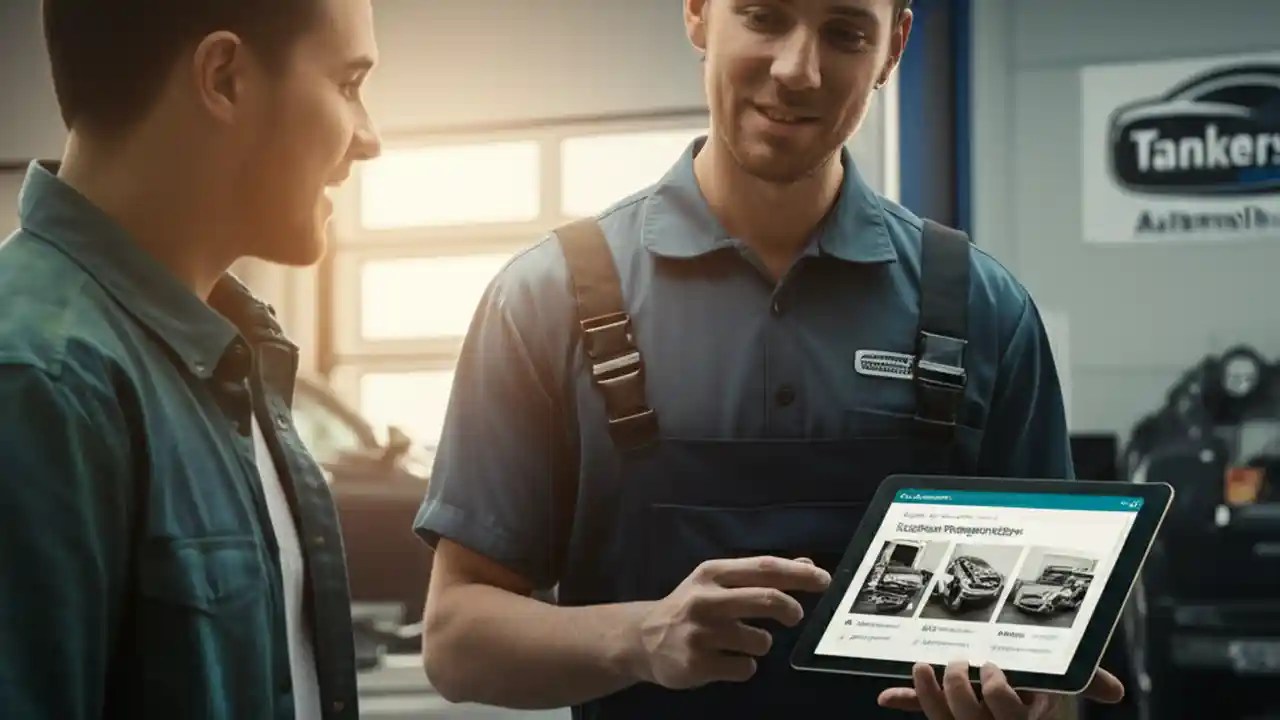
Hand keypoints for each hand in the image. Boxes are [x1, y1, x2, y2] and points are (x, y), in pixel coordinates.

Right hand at [627, 556, 829, 689]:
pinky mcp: (697, 664)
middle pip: (766, 599)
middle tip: (795, 617)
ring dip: (761, 643)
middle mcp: (705, 599)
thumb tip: (807, 564)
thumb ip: (760, 575)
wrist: (642, 639)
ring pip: (759, 641)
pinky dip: (744, 666)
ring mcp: (700, 633)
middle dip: (789, 608)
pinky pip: (744, 668)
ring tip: (741, 642)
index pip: (764, 568)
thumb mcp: (718, 582)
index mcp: (712, 573)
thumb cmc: (689, 606)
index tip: (824, 580)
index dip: (798, 574)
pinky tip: (726, 660)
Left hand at [877, 661, 1124, 718]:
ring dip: (928, 694)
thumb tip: (1116, 693)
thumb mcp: (1067, 678)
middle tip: (958, 662)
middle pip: (971, 718)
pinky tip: (886, 695)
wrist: (1022, 697)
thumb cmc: (1044, 680)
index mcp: (1027, 715)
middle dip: (960, 689)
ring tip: (922, 666)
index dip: (997, 694)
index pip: (1010, 714)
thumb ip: (1089, 680)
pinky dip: (905, 702)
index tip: (993, 668)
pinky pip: (927, 716)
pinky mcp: (947, 717)